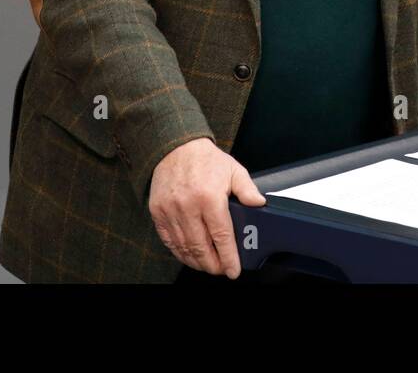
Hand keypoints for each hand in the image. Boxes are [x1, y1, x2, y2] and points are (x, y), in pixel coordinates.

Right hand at [148, 137, 265, 278]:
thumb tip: (260, 204)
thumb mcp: (233, 170)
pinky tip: (189, 256)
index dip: (228, 257)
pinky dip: (179, 252)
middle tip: (221, 269)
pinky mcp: (157, 212)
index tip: (233, 270)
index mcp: (209, 197)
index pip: (221, 236)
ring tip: (208, 265)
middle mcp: (188, 206)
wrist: (176, 147)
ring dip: (197, 261)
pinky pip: (168, 240)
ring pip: (184, 247)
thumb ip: (248, 189)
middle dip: (213, 265)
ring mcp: (170, 210)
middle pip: (201, 247)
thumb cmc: (205, 160)